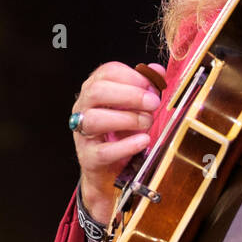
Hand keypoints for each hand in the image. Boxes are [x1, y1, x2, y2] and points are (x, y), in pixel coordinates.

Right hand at [71, 61, 165, 223]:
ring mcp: (83, 133)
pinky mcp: (89, 157)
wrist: (110, 170)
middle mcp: (84, 108)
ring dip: (127, 119)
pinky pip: (103, 150)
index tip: (150, 85)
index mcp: (94, 91)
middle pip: (96, 92)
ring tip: (147, 123)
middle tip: (153, 103)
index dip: (131, 76)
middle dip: (130, 95)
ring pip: (94, 119)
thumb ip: (146, 88)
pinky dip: (126, 145)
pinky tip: (143, 141)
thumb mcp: (135, 108)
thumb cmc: (121, 134)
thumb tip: (158, 71)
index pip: (105, 72)